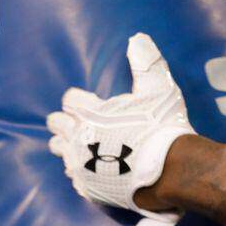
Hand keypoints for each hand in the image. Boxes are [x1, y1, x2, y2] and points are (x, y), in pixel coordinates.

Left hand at [46, 33, 196, 225]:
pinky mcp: (87, 187)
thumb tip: (137, 38)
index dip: (81, 99)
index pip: (69, 99)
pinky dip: (80, 171)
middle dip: (67, 121)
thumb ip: (146, 63)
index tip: (93, 103)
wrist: (170, 172)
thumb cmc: (163, 128)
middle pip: (56, 124)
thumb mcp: (159, 89)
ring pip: (58, 150)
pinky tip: (94, 169)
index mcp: (89, 112)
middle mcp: (77, 137)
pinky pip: (72, 177)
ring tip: (85, 145)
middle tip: (86, 124)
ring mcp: (80, 165)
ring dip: (68, 145)